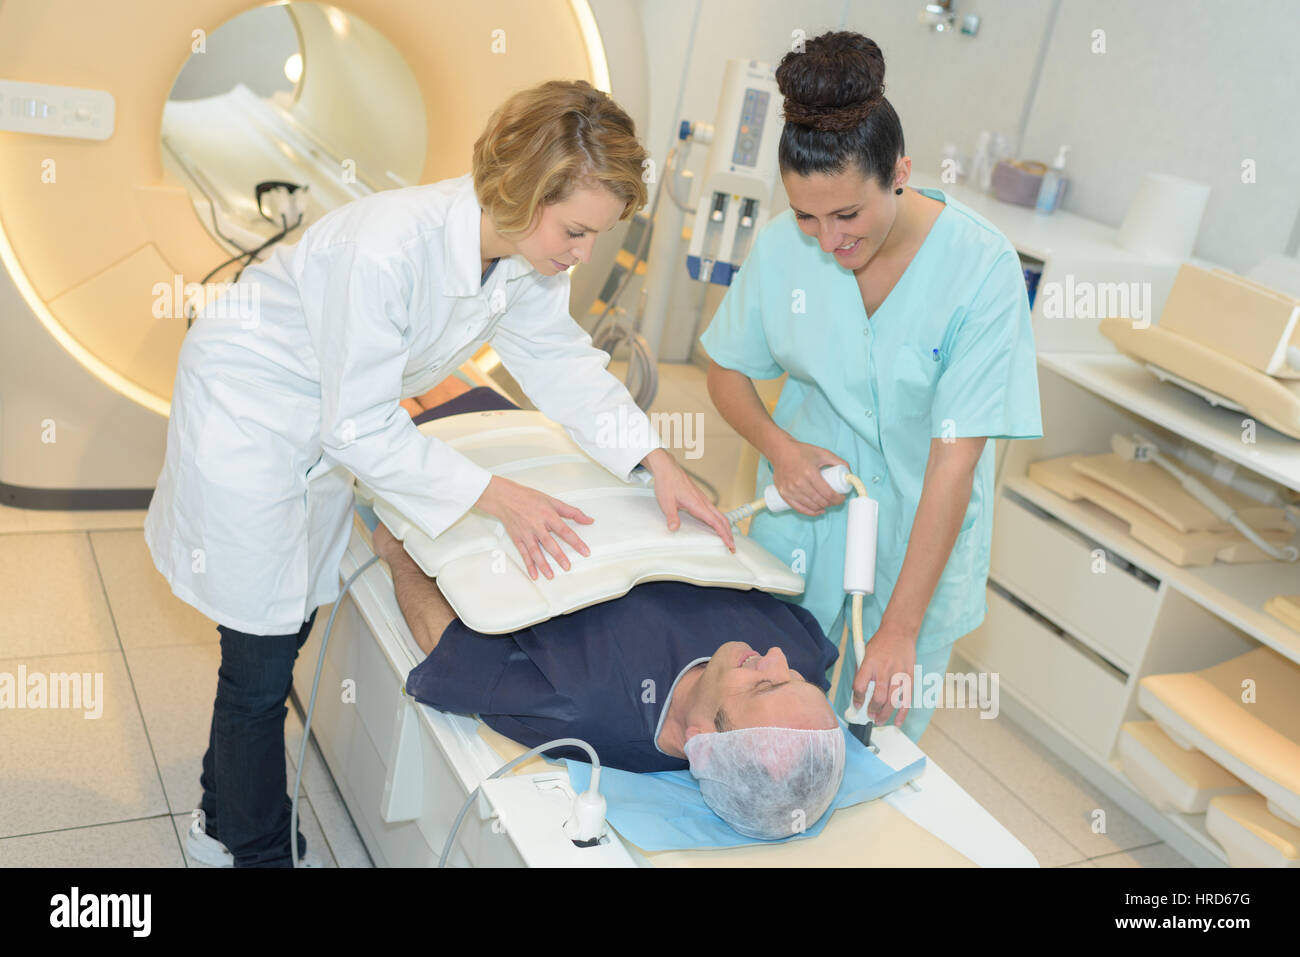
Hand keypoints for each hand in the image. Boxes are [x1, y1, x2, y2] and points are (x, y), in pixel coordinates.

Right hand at [473, 475, 593, 580]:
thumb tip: (589, 520)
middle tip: (567, 566)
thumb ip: (572, 512)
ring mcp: (526, 533)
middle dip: (559, 556)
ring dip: (543, 565)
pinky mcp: (517, 538)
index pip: (564, 531)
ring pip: (535, 551)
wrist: (505, 498)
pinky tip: (534, 574)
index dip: (576, 542)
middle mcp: (537, 525)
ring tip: (551, 575)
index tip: (585, 551)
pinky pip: (524, 554)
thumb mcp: (553, 501)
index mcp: (548, 515)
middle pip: (549, 543)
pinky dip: (529, 565)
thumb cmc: (529, 498)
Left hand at [642, 449, 735, 552]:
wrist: (667, 469)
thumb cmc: (667, 483)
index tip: (729, 544)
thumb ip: (671, 517)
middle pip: (722, 519)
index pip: (715, 522)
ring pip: (719, 515)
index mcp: (697, 504)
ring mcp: (703, 500)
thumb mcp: (666, 503)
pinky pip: (714, 511)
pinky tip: (716, 525)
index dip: (724, 535)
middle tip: (732, 546)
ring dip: (725, 527)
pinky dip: (719, 520)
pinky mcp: (700, 498)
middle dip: (729, 533)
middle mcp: (703, 502)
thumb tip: (674, 528)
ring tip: (727, 538)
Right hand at [768, 438, 850, 516]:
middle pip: (820, 501)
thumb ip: (837, 461)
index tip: (841, 498)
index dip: (837, 499)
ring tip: (827, 504)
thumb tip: (849, 472)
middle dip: (831, 503)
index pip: (828, 493)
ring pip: (810, 505)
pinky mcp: (784, 493)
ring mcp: (790, 489)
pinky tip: (817, 511)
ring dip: (821, 507)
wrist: (780, 451)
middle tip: (835, 500)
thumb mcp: (822, 453)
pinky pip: (798, 508)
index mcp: (810, 473)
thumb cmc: (801, 451)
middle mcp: (799, 483)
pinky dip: (809, 512)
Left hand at [852, 625, 917, 728]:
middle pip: (878, 697)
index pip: (860, 686)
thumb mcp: (864, 654)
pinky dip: (902, 713)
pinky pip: (906, 699)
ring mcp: (898, 674)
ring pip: (892, 701)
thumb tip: (858, 694)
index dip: (857, 699)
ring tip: (879, 721)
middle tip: (870, 716)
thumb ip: (861, 673)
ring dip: (885, 714)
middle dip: (873, 710)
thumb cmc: (880, 644)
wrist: (899, 631)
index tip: (857, 705)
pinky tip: (898, 722)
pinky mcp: (909, 677)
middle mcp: (884, 670)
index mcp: (869, 664)